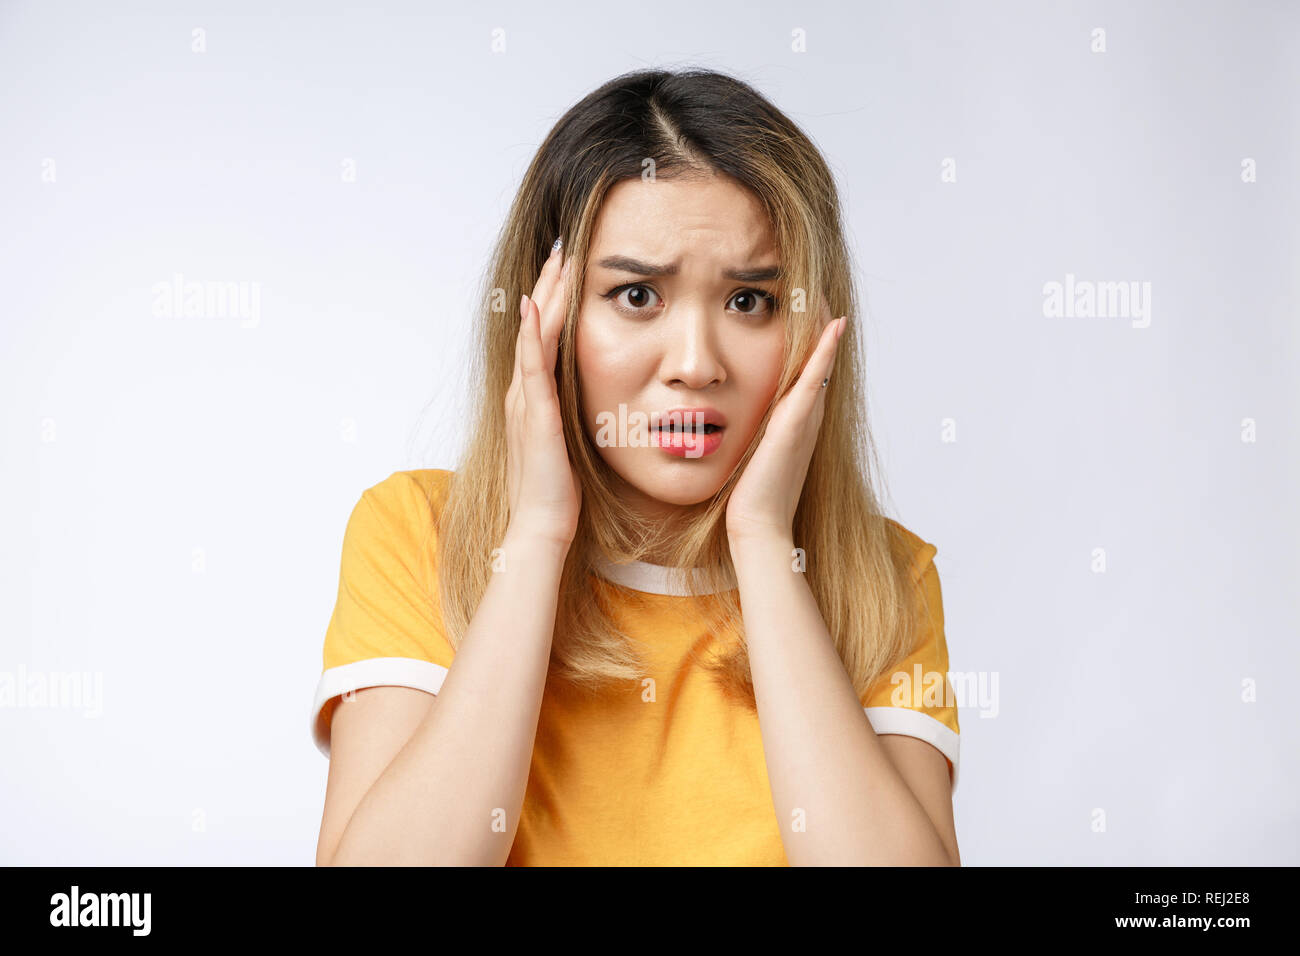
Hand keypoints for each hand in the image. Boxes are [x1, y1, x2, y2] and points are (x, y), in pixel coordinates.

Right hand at [504, 240, 580, 548]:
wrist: (542, 525)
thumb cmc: (559, 493)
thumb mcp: (571, 443)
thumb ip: (577, 417)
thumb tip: (600, 399)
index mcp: (535, 398)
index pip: (543, 337)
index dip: (554, 301)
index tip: (569, 269)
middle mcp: (524, 393)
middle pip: (535, 326)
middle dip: (549, 286)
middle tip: (562, 247)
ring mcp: (525, 401)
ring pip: (533, 335)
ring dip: (544, 296)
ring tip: (556, 261)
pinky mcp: (534, 415)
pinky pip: (531, 365)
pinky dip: (531, 334)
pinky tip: (533, 307)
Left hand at [725, 302, 846, 543]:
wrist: (757, 527)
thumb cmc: (748, 498)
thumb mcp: (747, 454)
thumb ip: (746, 434)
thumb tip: (723, 419)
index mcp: (792, 423)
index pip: (805, 373)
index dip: (809, 343)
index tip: (806, 310)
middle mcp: (805, 418)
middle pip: (817, 363)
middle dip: (820, 329)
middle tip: (822, 292)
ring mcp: (803, 421)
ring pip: (819, 365)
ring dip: (826, 332)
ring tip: (830, 298)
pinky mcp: (795, 427)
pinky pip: (814, 382)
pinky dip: (824, 353)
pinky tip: (832, 327)